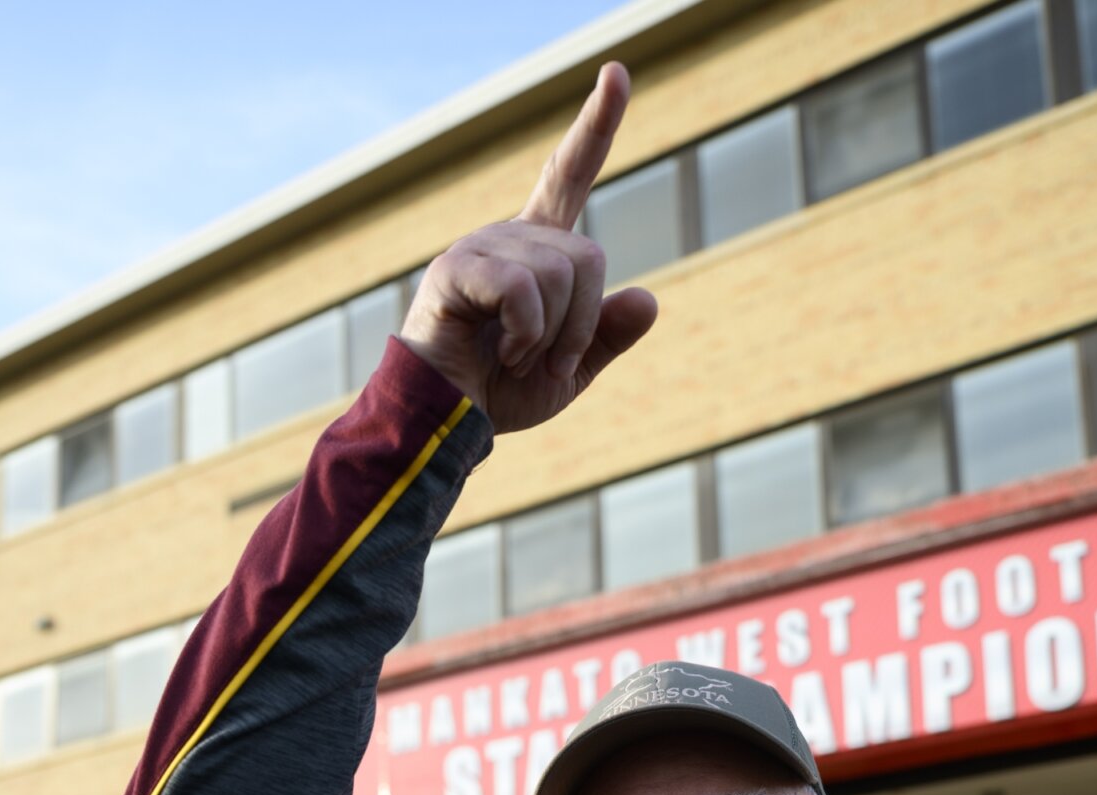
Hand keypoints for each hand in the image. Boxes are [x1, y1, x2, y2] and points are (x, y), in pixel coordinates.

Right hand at [397, 63, 658, 433]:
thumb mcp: (571, 369)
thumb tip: (647, 299)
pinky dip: (527, 335)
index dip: (597, 124)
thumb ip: (608, 335)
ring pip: (563, 275)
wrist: (449, 421)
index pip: (571, 173)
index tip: (616, 71)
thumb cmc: (501, 392)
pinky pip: (525, 290)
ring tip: (517, 357)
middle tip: (547, 359)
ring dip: (554, 336)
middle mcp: (511, 236)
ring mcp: (481, 247)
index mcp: (539, 249)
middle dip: (583, 322)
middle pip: (590, 257)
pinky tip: (501, 352)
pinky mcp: (457, 269)